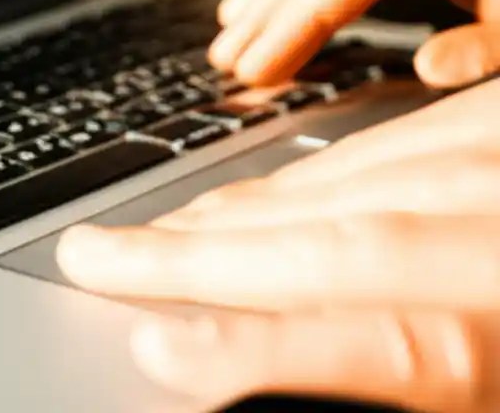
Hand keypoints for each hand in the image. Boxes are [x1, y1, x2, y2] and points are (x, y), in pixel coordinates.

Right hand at [56, 81, 499, 411]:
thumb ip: (418, 366)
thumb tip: (267, 380)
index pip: (392, 347)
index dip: (267, 350)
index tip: (160, 349)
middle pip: (339, 245)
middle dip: (198, 254)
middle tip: (95, 257)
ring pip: (353, 178)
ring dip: (240, 207)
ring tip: (163, 231)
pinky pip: (401, 132)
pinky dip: (319, 165)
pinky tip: (270, 182)